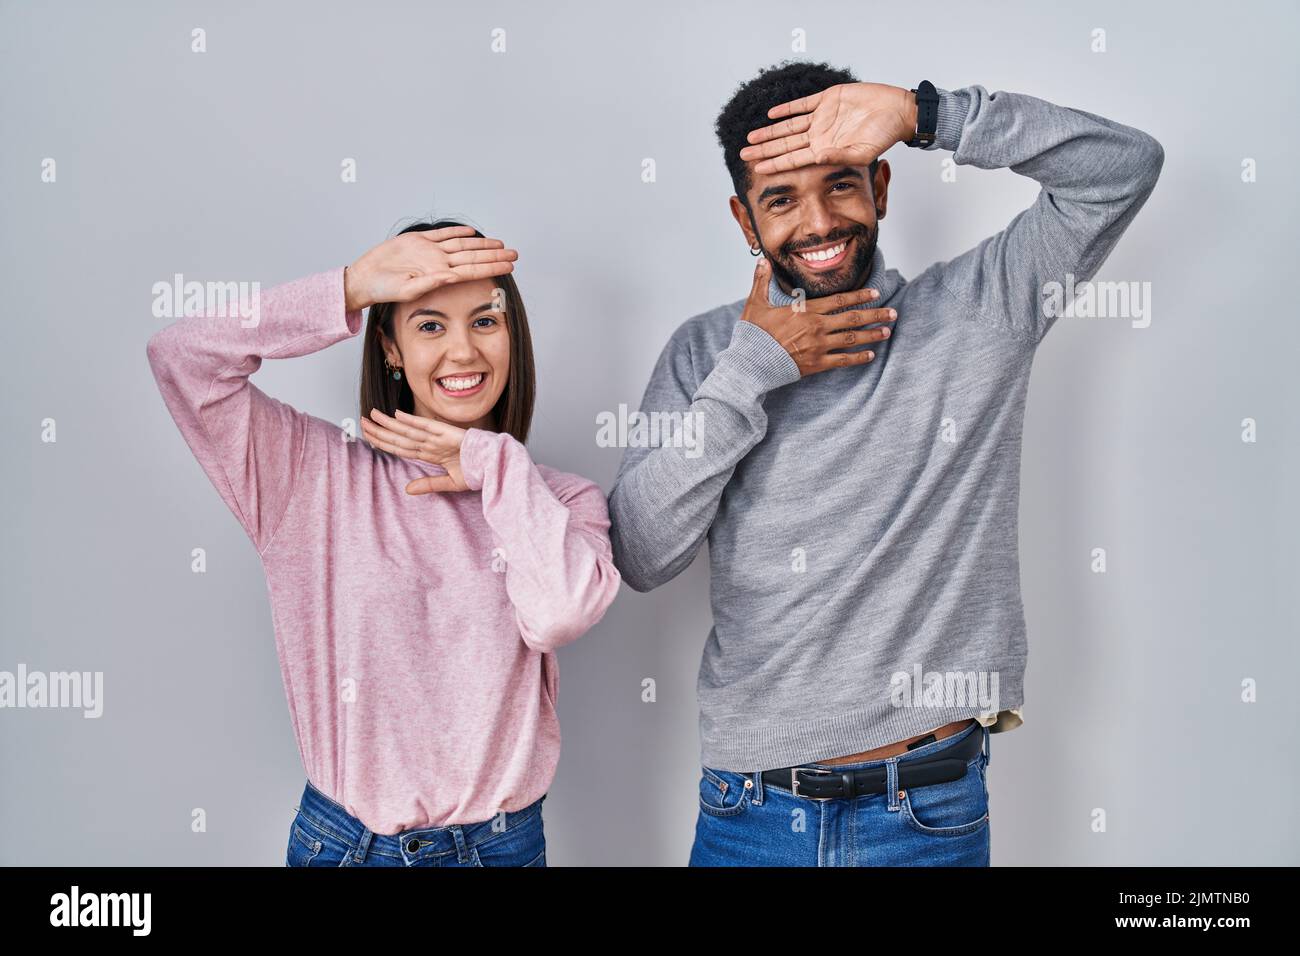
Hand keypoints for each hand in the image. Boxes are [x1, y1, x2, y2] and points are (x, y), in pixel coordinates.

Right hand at [343, 225, 518, 311]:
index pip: (472, 270)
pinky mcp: (417, 241)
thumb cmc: (382, 290)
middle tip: (516, 254)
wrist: (363, 279)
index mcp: (439, 275)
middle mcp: (438, 263)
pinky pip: (442, 235)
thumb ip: (428, 283)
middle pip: (473, 257)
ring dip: (482, 244)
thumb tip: (450, 276)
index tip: (510, 267)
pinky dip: (458, 232)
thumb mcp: (406, 290)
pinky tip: (472, 232)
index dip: (492, 267)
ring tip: (501, 244)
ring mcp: (429, 252)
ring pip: (462, 245)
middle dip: (495, 255)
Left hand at [360, 408, 469, 493]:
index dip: (383, 442)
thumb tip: (407, 490)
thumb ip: (428, 485)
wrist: (496, 465)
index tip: (368, 436)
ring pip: (408, 431)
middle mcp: (431, 444)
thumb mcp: (450, 483)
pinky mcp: (448, 433)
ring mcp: (439, 438)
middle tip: (361, 421)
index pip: (401, 447)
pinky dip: (413, 421)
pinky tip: (397, 415)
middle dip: (379, 430)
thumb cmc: (477, 472)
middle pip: (399, 437)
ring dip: (388, 424)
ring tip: (371, 416)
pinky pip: (427, 427)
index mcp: (431, 454)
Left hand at [738, 82, 916, 174]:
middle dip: (764, 150)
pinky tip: (771, 114)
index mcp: (825, 150)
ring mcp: (822, 118)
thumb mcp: (862, 152)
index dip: (774, 163)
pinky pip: (802, 105)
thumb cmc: (885, 136)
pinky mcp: (828, 99)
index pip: (793, 159)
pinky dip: (787, 109)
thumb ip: (839, 156)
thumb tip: (818, 158)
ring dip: (770, 132)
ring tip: (751, 138)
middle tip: (743, 155)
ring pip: (789, 126)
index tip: (756, 168)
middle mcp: (820, 136)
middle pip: (785, 144)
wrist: (898, 111)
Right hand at [740, 257, 896, 376]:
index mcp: (806, 311)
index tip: (876, 293)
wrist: (750, 363)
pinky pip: (843, 360)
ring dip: (872, 334)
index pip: (840, 300)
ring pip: (852, 338)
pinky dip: (858, 357)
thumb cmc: (753, 334)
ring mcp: (819, 346)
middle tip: (893, 313)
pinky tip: (871, 355)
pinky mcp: (816, 364)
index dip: (860, 296)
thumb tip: (762, 262)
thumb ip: (762, 282)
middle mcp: (817, 327)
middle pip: (853, 318)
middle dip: (875, 314)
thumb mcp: (756, 304)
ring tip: (887, 331)